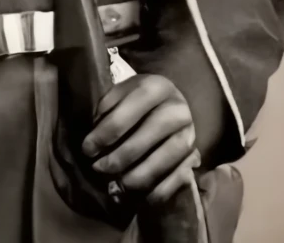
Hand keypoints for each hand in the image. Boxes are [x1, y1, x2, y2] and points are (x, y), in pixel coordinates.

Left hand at [81, 74, 199, 204]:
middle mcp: (177, 109)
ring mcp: (189, 134)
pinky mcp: (195, 156)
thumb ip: (107, 108)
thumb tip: (94, 136)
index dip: (104, 134)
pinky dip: (159, 191)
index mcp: (156, 87)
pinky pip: (178, 178)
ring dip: (136, 176)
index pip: (128, 112)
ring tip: (116, 183)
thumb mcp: (122, 93)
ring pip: (163, 160)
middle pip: (146, 136)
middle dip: (118, 157)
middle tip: (98, 168)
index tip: (87, 149)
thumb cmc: (139, 100)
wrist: (173, 104)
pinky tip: (141, 196)